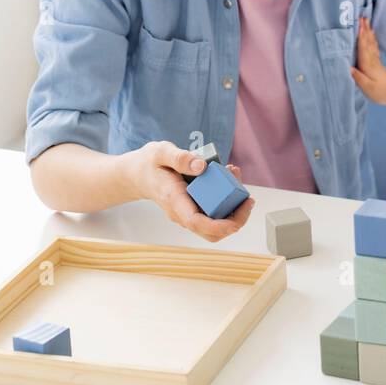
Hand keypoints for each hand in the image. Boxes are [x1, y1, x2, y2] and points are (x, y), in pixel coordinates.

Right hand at [128, 141, 254, 240]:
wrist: (138, 175)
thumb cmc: (149, 164)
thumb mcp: (161, 152)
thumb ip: (180, 158)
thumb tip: (202, 166)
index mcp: (173, 200)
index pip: (196, 222)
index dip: (219, 226)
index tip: (237, 220)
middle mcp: (181, 212)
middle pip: (210, 232)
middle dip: (235, 220)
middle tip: (248, 199)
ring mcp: (187, 212)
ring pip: (214, 222)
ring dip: (233, 206)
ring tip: (236, 176)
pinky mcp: (193, 207)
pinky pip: (212, 210)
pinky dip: (226, 198)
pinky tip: (228, 175)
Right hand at [349, 15, 385, 105]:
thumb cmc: (380, 92)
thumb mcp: (367, 88)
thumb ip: (358, 78)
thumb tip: (349, 68)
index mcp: (367, 65)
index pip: (363, 48)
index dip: (361, 37)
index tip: (359, 26)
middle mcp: (371, 59)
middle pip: (367, 41)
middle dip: (364, 29)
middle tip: (362, 16)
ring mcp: (375, 60)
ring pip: (370, 42)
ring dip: (368, 31)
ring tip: (366, 21)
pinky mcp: (376, 62)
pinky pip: (373, 46)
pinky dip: (371, 38)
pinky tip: (371, 34)